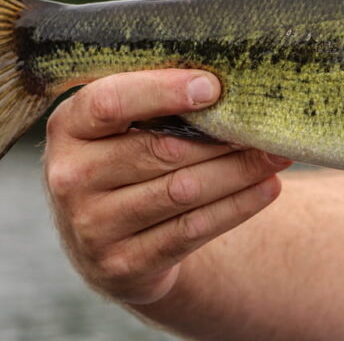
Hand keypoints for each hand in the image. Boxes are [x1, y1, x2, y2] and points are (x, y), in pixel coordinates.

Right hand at [43, 69, 291, 304]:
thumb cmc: (125, 159)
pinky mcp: (123, 265)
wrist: (106, 241)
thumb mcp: (120, 127)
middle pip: (160, 151)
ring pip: (182, 191)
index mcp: (68, 128)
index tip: (213, 86)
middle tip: (265, 125)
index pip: (109, 102)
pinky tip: (267, 188)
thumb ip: (152, 100)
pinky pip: (192, 231)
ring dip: (238, 171)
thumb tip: (225, 78)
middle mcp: (70, 177)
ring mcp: (92, 226)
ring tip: (276, 155)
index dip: (162, 91)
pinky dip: (237, 206)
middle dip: (221, 138)